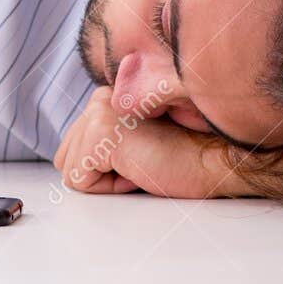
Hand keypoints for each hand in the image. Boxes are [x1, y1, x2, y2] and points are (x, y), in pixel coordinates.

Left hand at [53, 87, 247, 199]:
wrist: (216, 162)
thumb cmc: (185, 158)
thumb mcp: (135, 145)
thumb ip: (106, 141)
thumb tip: (69, 162)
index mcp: (108, 96)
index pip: (73, 146)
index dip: (104, 167)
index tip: (140, 159)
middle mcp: (101, 97)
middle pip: (66, 157)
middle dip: (100, 172)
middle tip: (141, 164)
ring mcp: (100, 112)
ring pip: (71, 169)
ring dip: (107, 180)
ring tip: (142, 165)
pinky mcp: (101, 132)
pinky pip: (78, 180)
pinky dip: (108, 188)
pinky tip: (138, 171)